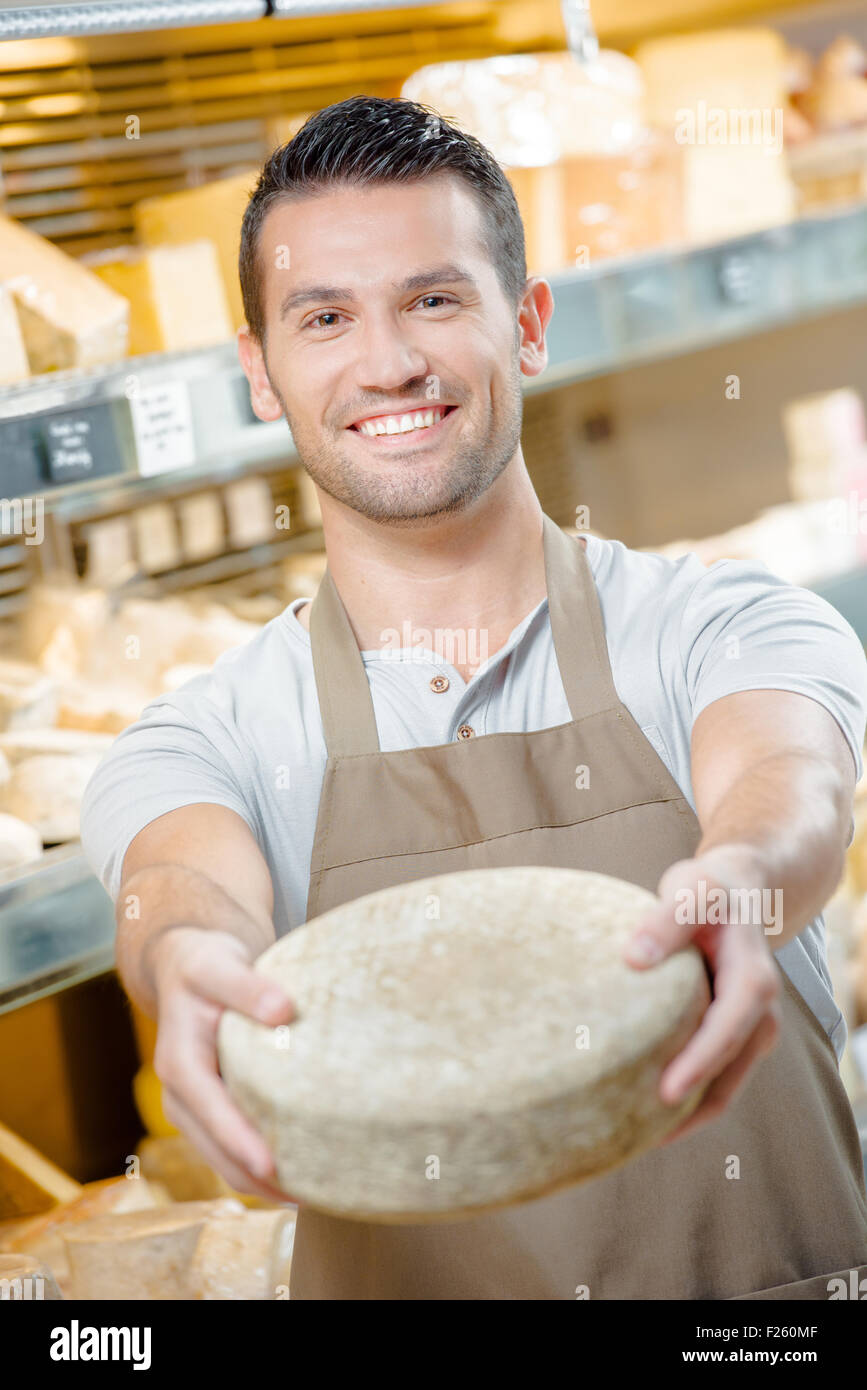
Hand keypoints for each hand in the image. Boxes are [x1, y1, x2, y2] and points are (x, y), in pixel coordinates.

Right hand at [150, 926, 298, 1200]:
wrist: (185, 967)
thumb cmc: (205, 965)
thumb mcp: (219, 965)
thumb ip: (247, 986)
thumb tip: (282, 1010)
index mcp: (179, 1063)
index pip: (210, 1111)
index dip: (239, 1141)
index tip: (272, 1166)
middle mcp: (179, 1095)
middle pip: (216, 1152)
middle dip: (256, 1179)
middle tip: (310, 1194)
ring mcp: (193, 1108)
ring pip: (224, 1161)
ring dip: (260, 1182)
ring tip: (312, 1193)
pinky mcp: (210, 1111)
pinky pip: (232, 1150)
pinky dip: (260, 1167)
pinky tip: (299, 1172)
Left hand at [623, 847, 781, 1143]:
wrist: (738, 891)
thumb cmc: (709, 891)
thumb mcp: (690, 891)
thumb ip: (664, 922)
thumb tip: (632, 959)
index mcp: (752, 982)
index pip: (725, 1033)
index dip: (698, 1066)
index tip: (665, 1096)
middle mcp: (761, 1013)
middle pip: (727, 1074)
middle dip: (689, 1110)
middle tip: (637, 1135)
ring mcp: (751, 1029)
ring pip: (723, 1086)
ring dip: (688, 1114)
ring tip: (635, 1136)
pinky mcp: (733, 1035)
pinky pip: (714, 1076)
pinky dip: (687, 1097)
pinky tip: (645, 1113)